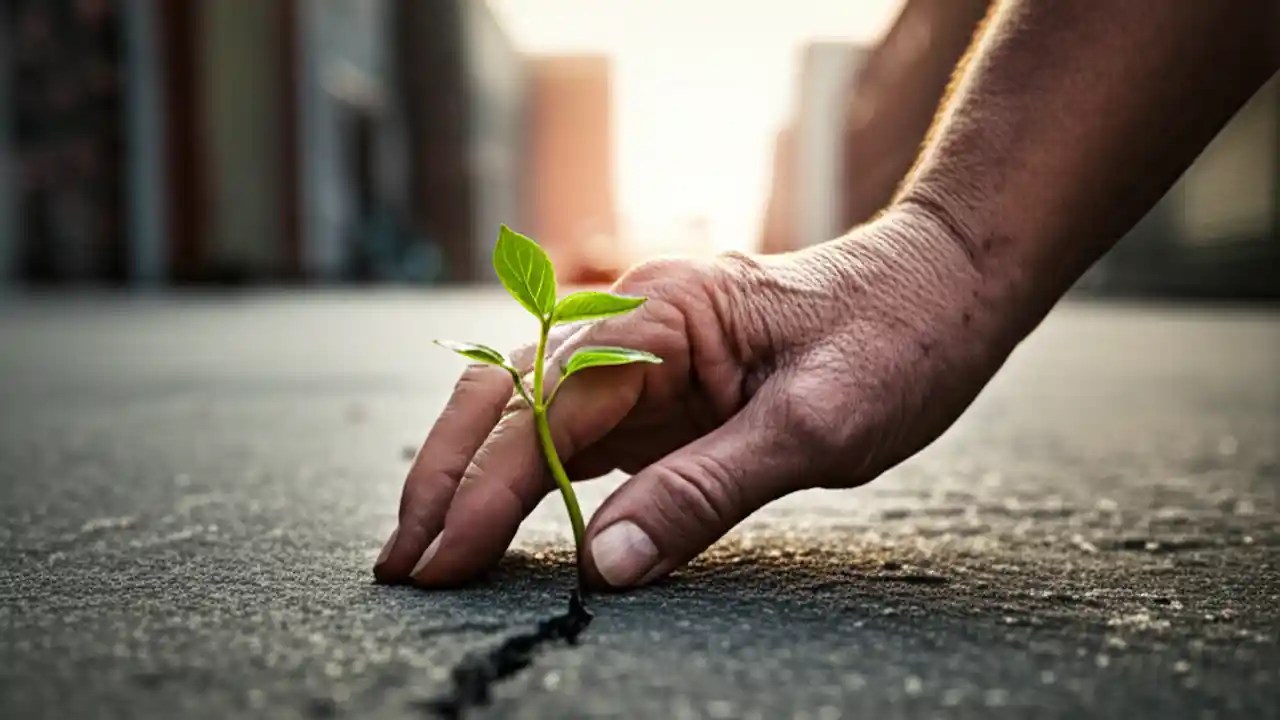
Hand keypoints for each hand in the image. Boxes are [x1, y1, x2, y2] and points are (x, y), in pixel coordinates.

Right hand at [374, 205, 1019, 589]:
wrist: (945, 286)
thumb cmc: (897, 341)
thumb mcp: (817, 425)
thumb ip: (707, 491)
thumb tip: (607, 565)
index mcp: (661, 315)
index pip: (543, 410)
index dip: (486, 492)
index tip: (441, 563)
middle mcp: (632, 322)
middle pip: (503, 396)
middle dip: (443, 479)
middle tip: (399, 566)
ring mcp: (641, 352)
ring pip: (521, 409)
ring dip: (466, 476)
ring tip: (422, 549)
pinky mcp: (658, 385)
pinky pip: (570, 428)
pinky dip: (520, 475)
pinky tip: (494, 519)